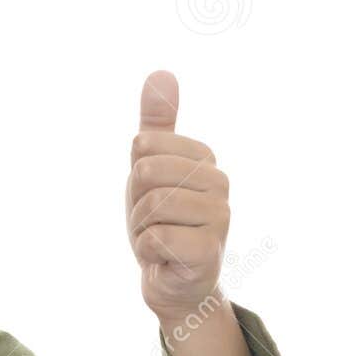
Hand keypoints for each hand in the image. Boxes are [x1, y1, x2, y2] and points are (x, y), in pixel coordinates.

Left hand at [125, 70, 230, 324]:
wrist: (174, 283)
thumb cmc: (163, 224)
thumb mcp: (152, 169)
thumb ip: (158, 123)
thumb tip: (161, 72)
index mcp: (205, 159)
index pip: (143, 146)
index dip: (134, 177)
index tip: (151, 197)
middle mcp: (220, 184)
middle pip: (145, 174)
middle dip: (136, 205)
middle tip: (153, 223)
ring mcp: (219, 219)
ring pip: (150, 207)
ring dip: (141, 231)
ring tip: (159, 242)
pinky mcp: (209, 252)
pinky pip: (157, 238)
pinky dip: (148, 254)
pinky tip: (164, 260)